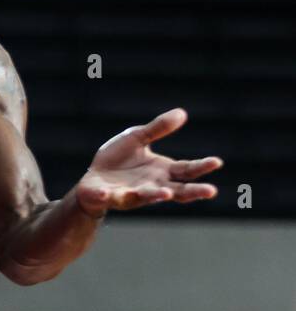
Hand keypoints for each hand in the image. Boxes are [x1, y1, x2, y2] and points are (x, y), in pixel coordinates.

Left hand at [75, 108, 222, 216]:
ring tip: (165, 193)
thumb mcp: (137, 138)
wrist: (94, 177)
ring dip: (155, 195)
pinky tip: (106, 193)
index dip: (202, 166)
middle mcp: (153, 186)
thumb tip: (182, 113)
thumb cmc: (119, 159)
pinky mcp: (110, 197)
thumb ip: (157, 129)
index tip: (217, 162)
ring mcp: (132, 194)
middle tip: (211, 191)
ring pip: (147, 196)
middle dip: (193, 191)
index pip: (187, 170)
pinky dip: (108, 196)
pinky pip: (109, 197)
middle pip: (178, 190)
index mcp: (162, 171)